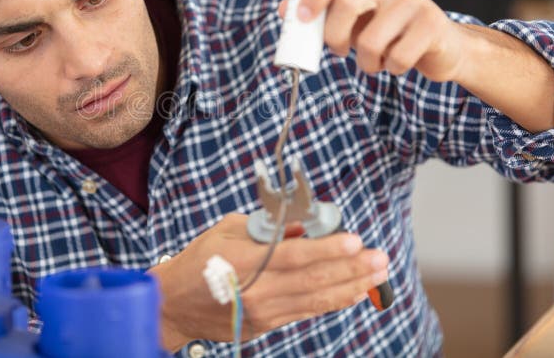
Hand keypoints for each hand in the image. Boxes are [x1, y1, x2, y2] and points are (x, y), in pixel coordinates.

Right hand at [147, 213, 388, 351]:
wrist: (174, 305)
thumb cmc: (198, 260)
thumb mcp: (226, 231)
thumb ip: (266, 228)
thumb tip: (303, 227)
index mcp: (242, 262)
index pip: (293, 256)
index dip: (327, 250)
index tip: (355, 240)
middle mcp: (256, 291)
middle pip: (313, 281)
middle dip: (351, 268)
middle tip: (380, 258)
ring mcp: (263, 312)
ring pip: (316, 300)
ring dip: (351, 286)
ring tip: (377, 273)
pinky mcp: (267, 325)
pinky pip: (307, 311)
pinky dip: (333, 301)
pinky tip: (353, 290)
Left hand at [284, 0, 465, 81]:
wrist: (439, 46)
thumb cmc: (385, 31)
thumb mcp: (351, 19)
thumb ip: (321, 13)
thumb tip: (285, 10)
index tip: (301, 18)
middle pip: (347, 1)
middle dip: (333, 35)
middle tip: (336, 50)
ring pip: (370, 39)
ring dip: (365, 62)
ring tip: (374, 60)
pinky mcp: (433, 23)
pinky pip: (397, 57)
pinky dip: (390, 68)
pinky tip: (396, 61)